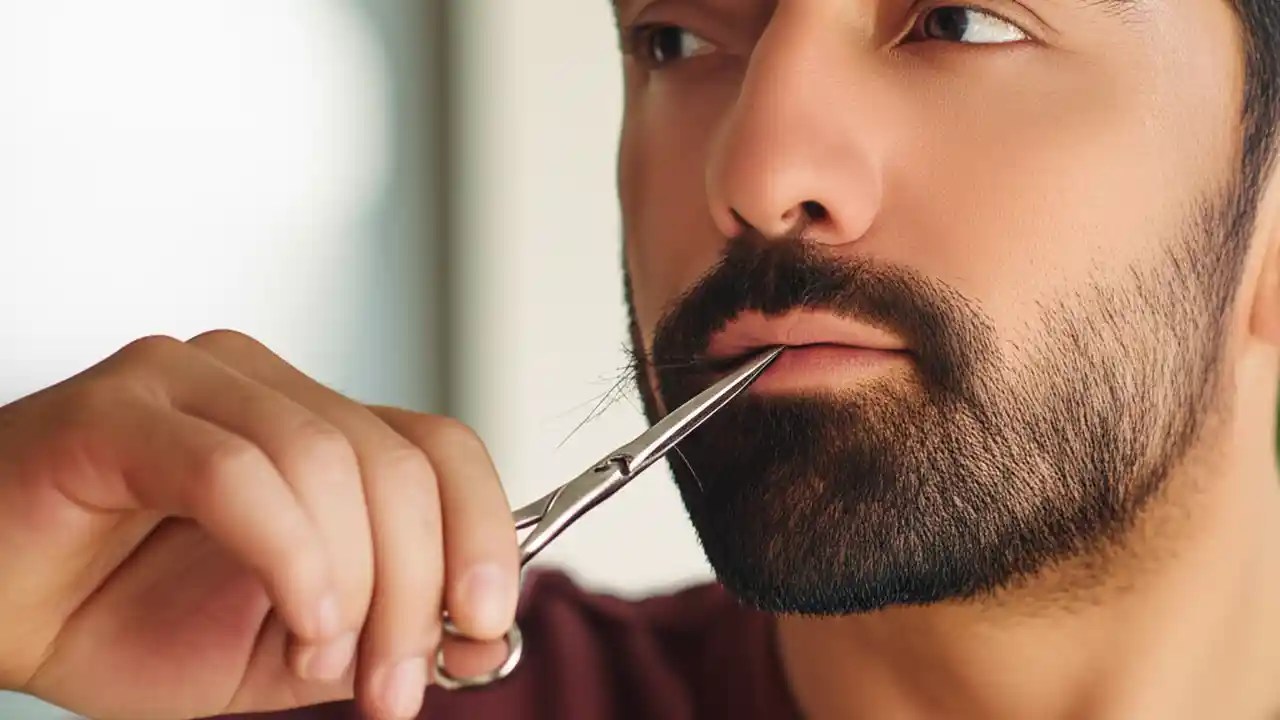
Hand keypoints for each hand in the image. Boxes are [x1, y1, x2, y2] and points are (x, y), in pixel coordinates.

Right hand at [0, 330, 519, 719]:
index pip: (438, 447)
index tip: (487, 619)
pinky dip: (291, 555)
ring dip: (354, 582)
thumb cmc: (112, 614)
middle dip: (419, 586)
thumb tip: (480, 636)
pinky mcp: (122, 410)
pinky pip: (236, 471)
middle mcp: (264, 388)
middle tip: (397, 684)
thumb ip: (378, 634)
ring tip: (325, 658)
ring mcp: (193, 384)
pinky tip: (301, 619)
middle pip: (398, 461)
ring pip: (329, 461)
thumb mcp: (279, 646)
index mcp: (313, 428)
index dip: (484, 530)